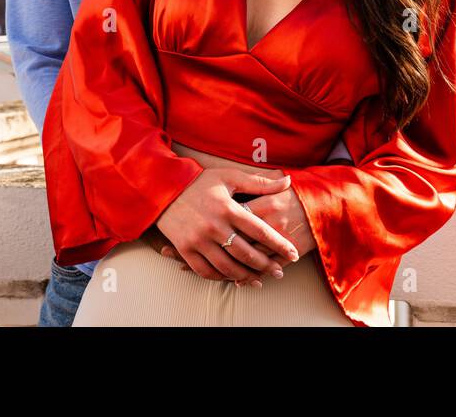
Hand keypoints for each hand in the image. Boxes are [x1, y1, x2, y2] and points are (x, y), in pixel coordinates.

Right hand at [154, 168, 300, 286]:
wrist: (163, 187)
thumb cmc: (200, 181)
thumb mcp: (229, 176)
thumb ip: (259, 182)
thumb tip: (287, 181)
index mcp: (228, 208)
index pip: (260, 231)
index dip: (279, 244)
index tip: (293, 254)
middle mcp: (214, 226)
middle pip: (246, 254)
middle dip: (266, 266)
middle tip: (279, 272)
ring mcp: (198, 240)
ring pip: (227, 267)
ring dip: (246, 276)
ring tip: (260, 279)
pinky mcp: (185, 249)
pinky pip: (205, 271)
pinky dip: (221, 277)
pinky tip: (233, 278)